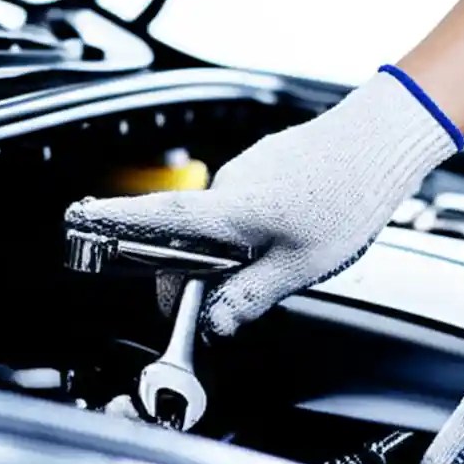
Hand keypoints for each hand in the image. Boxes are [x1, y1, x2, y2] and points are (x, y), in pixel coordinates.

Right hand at [65, 66, 461, 336]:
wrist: (383, 141)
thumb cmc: (348, 196)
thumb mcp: (300, 267)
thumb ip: (249, 297)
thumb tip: (215, 322)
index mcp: (228, 210)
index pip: (154, 221)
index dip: (112, 225)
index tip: (79, 225)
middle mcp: (229, 185)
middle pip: (185, 238)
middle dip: (193, 276)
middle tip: (217, 310)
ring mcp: (248, 173)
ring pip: (218, 225)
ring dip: (229, 255)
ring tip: (276, 270)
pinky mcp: (267, 168)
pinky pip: (241, 208)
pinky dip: (249, 231)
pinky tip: (288, 239)